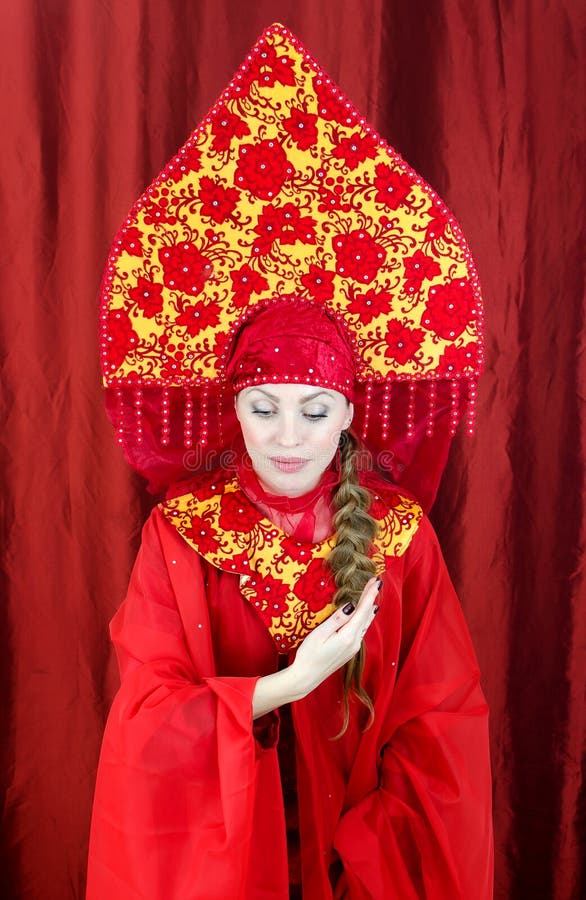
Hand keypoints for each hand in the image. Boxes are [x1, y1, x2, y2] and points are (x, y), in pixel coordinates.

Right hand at [291, 576, 380, 696]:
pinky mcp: (349, 651)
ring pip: (365, 624)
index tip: (376, 581)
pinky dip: (365, 618)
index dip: (369, 595)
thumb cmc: (309, 655)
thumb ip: (337, 619)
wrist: (306, 678)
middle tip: (376, 582)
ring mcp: (353, 648)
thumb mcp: (320, 634)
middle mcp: (354, 642)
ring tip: (373, 595)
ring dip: (369, 608)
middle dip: (371, 598)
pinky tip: (365, 615)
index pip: (362, 611)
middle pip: (366, 616)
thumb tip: (351, 605)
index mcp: (348, 636)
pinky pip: (361, 630)